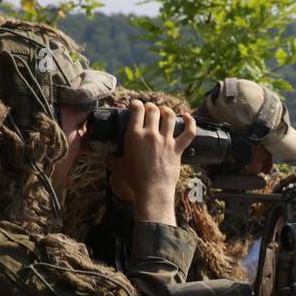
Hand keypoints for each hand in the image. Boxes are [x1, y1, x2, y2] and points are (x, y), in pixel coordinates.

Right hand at [106, 100, 197, 224]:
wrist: (152, 191)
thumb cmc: (134, 180)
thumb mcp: (117, 167)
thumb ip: (110, 158)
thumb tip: (105, 155)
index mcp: (134, 135)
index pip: (137, 109)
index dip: (136, 104)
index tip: (136, 105)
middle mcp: (151, 134)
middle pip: (153, 110)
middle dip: (150, 107)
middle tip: (149, 110)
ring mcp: (166, 140)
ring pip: (169, 116)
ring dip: (166, 110)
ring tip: (163, 111)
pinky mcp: (177, 148)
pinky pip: (188, 132)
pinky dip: (190, 122)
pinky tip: (188, 116)